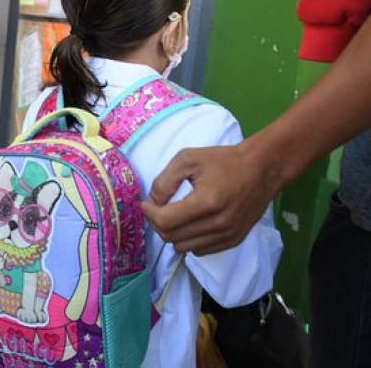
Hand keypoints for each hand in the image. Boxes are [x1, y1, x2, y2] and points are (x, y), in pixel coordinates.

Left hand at [141, 144, 278, 254]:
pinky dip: (189, 240)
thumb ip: (164, 181)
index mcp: (206, 202)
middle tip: (157, 208)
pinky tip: (191, 223)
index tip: (147, 203)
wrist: (262, 168)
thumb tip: (153, 202)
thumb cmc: (224, 161)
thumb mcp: (187, 159)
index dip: (149, 213)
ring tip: (174, 215)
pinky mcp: (234, 240)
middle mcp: (218, 224)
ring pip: (183, 247)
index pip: (165, 221)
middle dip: (157, 223)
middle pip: (171, 237)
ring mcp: (228, 235)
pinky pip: (200, 250)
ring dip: (172, 233)